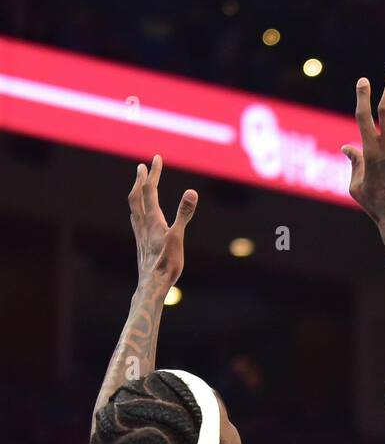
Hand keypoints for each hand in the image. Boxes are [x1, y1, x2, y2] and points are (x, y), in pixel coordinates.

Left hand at [128, 155, 197, 285]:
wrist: (152, 286)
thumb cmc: (166, 264)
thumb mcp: (178, 238)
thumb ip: (184, 214)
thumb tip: (191, 192)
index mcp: (152, 220)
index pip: (150, 190)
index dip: (154, 173)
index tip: (156, 158)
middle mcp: (143, 224)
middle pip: (137, 196)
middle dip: (141, 180)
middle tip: (142, 167)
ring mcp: (141, 235)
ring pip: (134, 209)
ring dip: (136, 194)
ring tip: (139, 188)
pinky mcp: (141, 245)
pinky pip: (136, 222)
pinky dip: (137, 212)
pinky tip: (139, 218)